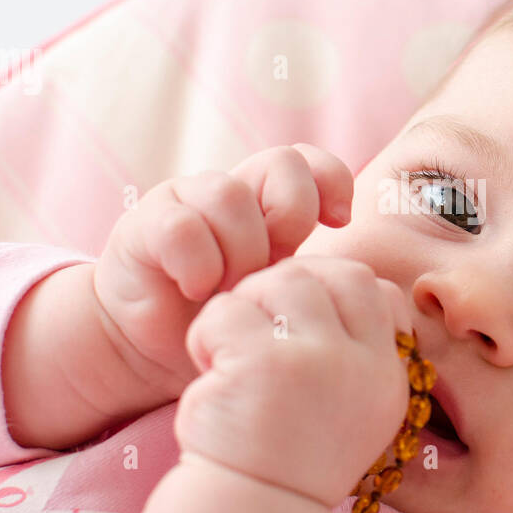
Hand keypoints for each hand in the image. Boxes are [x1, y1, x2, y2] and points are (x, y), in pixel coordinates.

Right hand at [93, 145, 353, 404]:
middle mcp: (229, 193)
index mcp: (267, 204)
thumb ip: (315, 280)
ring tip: (233, 291)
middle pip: (281, 162)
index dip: (332, 179)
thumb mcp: (282, 301)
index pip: (310, 160)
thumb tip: (368, 282)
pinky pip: (182, 227)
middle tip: (279, 264)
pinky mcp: (144, 227)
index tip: (340, 222)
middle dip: (292, 212)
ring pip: (229, 194)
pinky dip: (199, 264)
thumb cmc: (232, 328)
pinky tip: (198, 290)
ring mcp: (185, 203)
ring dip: (242, 250)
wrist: (155, 353)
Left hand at [175, 255, 414, 510]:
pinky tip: (207, 367)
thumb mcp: (353, 411)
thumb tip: (334, 288)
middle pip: (333, 275)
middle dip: (289, 285)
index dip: (337, 286)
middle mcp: (358, 366)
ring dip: (246, 304)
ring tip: (230, 347)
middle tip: (259, 324)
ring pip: (280, 280)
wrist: (250, 510)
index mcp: (384, 376)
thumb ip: (355, 354)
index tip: (304, 316)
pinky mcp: (258, 365)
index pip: (377, 290)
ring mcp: (311, 362)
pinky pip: (227, 310)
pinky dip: (207, 332)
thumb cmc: (290, 458)